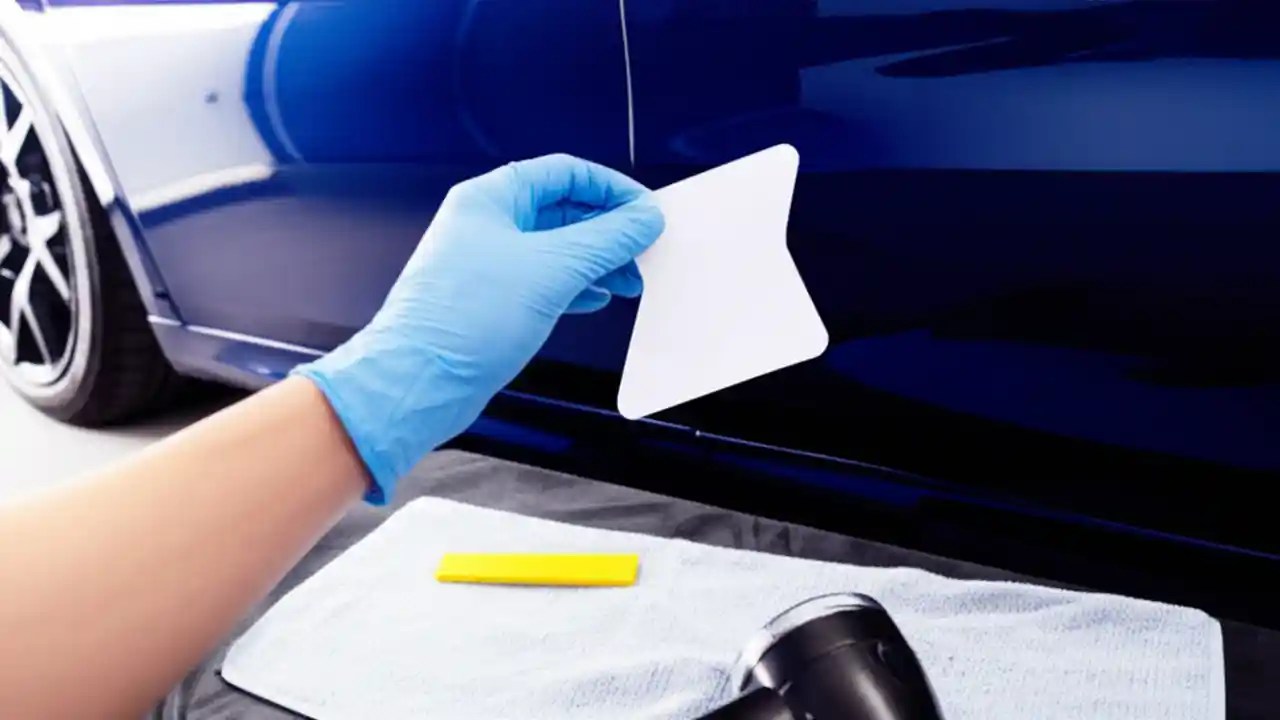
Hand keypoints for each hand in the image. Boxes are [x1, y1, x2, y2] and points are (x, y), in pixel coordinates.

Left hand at [294, 155, 663, 501]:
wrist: (417, 382)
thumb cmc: (463, 321)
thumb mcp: (552, 271)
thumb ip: (606, 240)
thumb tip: (644, 219)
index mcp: (490, 199)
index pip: (564, 173)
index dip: (611, 189)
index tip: (644, 212)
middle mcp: (485, 225)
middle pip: (562, 211)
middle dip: (608, 230)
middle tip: (642, 249)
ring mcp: (485, 263)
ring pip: (555, 249)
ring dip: (596, 261)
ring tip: (629, 280)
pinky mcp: (490, 301)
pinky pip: (543, 281)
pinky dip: (574, 286)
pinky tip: (596, 299)